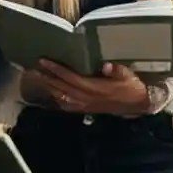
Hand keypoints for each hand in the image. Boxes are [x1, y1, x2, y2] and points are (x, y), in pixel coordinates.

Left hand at [30, 60, 151, 114]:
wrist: (138, 104)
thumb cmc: (132, 86)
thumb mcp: (128, 76)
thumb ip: (117, 71)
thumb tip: (107, 66)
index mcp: (95, 88)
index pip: (71, 78)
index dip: (57, 70)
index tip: (44, 62)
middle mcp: (87, 98)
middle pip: (62, 87)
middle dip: (47, 77)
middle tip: (33, 69)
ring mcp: (85, 105)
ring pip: (62, 97)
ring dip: (49, 87)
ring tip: (38, 78)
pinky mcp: (87, 110)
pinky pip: (68, 106)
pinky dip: (58, 99)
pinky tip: (52, 94)